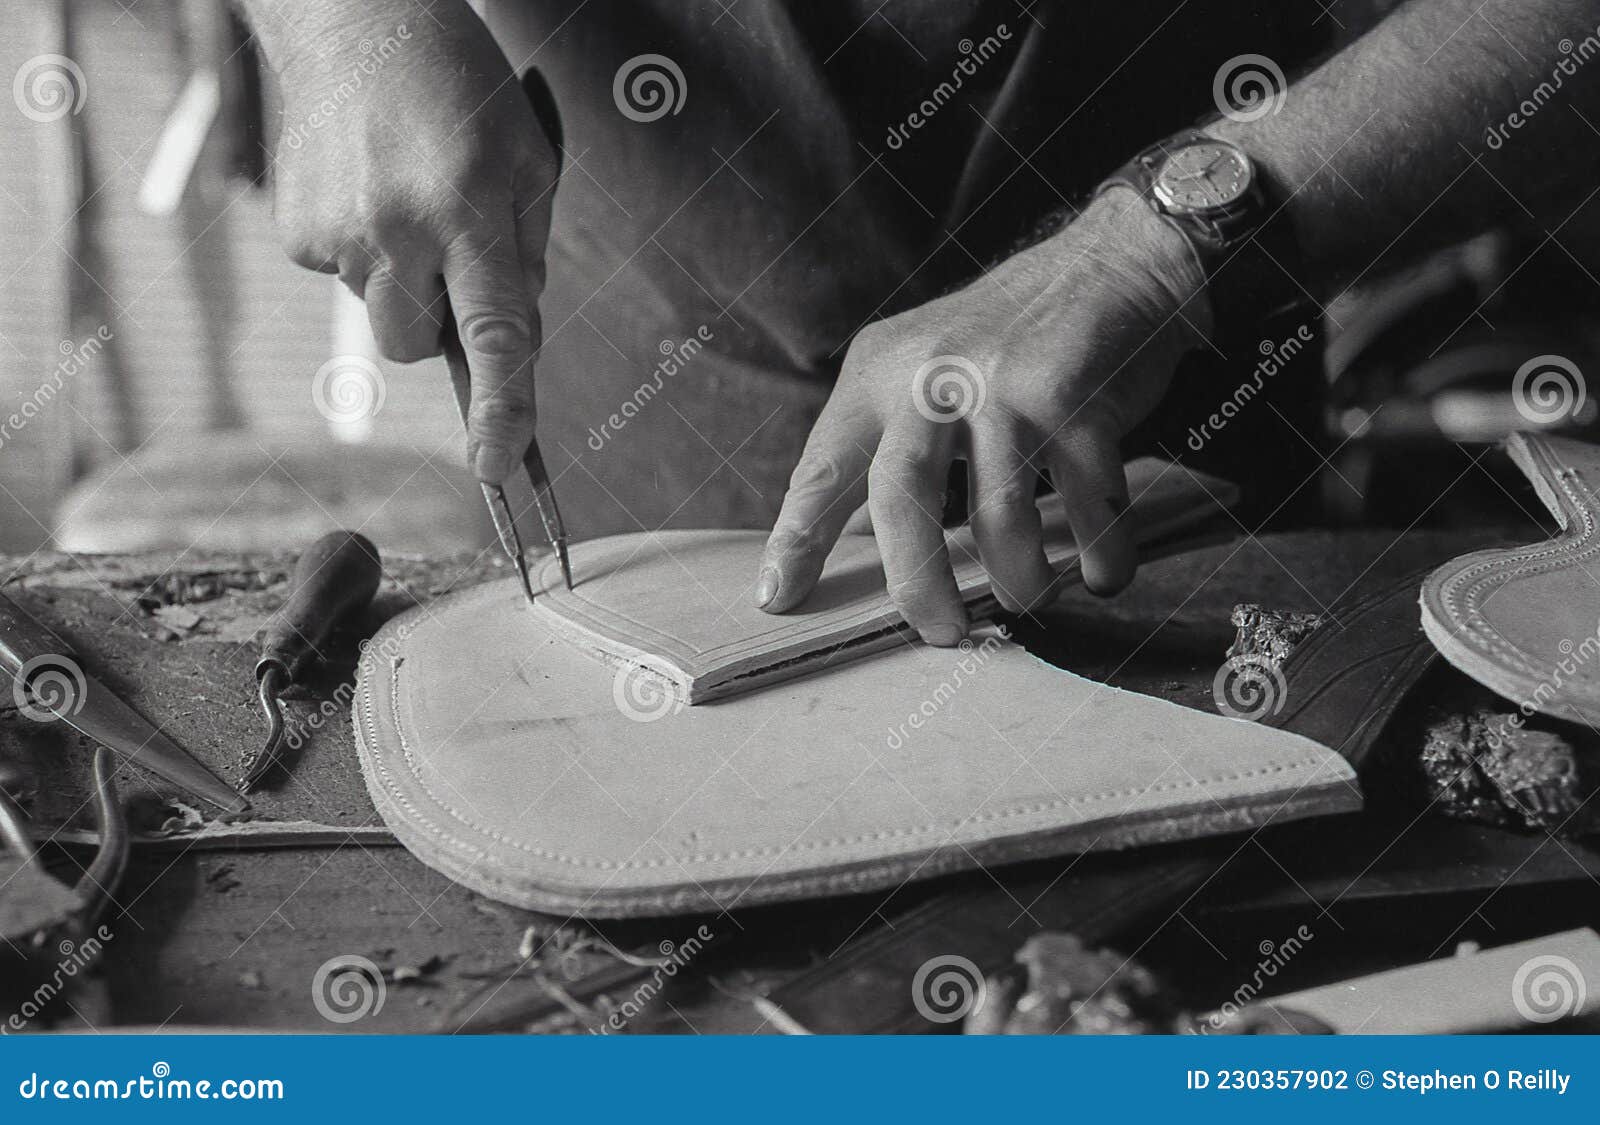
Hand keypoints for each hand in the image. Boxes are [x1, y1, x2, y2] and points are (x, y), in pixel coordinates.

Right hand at [267, 0, 556, 481]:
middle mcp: (397, 227)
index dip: (501, 408)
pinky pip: (345, 281)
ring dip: (405, 282)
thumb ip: (526, 257)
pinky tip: (369, 193)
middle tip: (451, 248)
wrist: (355, 19)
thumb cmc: (457, 86)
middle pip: (418, 345)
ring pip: (382, 316)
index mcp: (469, 211)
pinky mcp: (296, 232)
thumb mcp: (527, 161)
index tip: (499, 466)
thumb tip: (517, 339)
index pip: (493, 333)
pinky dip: (365, 255)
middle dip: (441, 322)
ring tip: (407, 201)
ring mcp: (337, 233)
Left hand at [755, 191, 1211, 645]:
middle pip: (903, 499)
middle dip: (917, 584)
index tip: (776, 598)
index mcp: (881, 375)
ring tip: (1030, 599)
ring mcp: (1006, 386)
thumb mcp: (924, 367)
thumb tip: (858, 544)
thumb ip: (890, 437)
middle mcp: (934, 377)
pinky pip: (1088, 504)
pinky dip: (1100, 554)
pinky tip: (1101, 573)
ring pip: (1001, 516)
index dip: (795, 540)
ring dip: (1021, 579)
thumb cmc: (1009, 342)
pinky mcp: (1076, 399)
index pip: (822, 468)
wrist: (1108, 266)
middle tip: (939, 634)